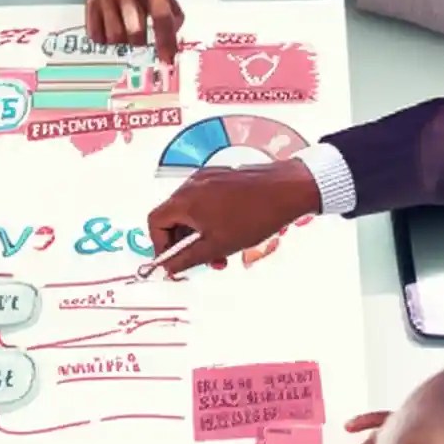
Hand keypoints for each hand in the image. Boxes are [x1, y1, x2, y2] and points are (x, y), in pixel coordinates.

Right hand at [85, 0, 183, 63]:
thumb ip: (173, 14)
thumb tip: (171, 44)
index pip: (162, 17)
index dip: (166, 42)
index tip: (168, 61)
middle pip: (136, 32)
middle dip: (140, 43)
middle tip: (140, 39)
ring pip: (115, 37)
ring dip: (122, 42)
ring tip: (124, 30)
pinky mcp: (90, 4)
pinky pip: (97, 37)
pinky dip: (105, 39)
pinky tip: (110, 27)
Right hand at [146, 159, 319, 275]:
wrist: (288, 190)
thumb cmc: (255, 215)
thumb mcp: (217, 246)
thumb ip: (187, 259)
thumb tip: (169, 267)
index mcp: (185, 200)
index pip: (155, 222)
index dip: (160, 244)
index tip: (173, 259)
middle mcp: (192, 184)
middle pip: (173, 216)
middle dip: (184, 242)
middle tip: (200, 260)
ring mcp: (207, 178)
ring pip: (192, 211)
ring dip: (199, 233)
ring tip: (220, 250)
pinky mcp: (222, 177)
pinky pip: (206, 200)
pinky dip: (210, 218)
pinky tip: (229, 231)